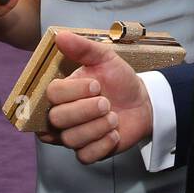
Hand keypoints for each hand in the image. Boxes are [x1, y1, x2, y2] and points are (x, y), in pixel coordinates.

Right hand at [41, 31, 152, 164]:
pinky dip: (103, 145)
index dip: (73, 91)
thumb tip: (60, 35)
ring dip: (97, 127)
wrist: (142, 101)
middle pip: (57, 119)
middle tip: (106, 102)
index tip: (96, 85)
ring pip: (71, 139)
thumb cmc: (118, 79)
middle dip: (86, 110)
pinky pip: (85, 156)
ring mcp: (73, 135)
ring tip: (114, 117)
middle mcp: (62, 115)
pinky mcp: (88, 152)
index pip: (51, 94)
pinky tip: (115, 133)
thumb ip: (82, 48)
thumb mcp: (104, 58)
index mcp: (62, 92)